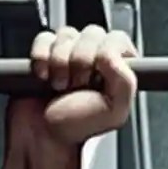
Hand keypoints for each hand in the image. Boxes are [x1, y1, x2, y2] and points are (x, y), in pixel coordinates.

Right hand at [29, 25, 138, 144]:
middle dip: (80, 60)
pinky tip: (44, 75)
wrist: (43, 135)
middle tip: (77, 85)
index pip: (117, 39)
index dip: (104, 53)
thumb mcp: (115, 111)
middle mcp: (97, 58)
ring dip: (60, 60)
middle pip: (91, 33)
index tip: (97, 76)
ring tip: (61, 85)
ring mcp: (71, 54)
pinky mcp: (46, 53)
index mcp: (119, 69)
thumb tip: (111, 54)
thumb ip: (125, 81)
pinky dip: (41, 55)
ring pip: (67, 34)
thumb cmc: (78, 127)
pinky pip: (44, 38)